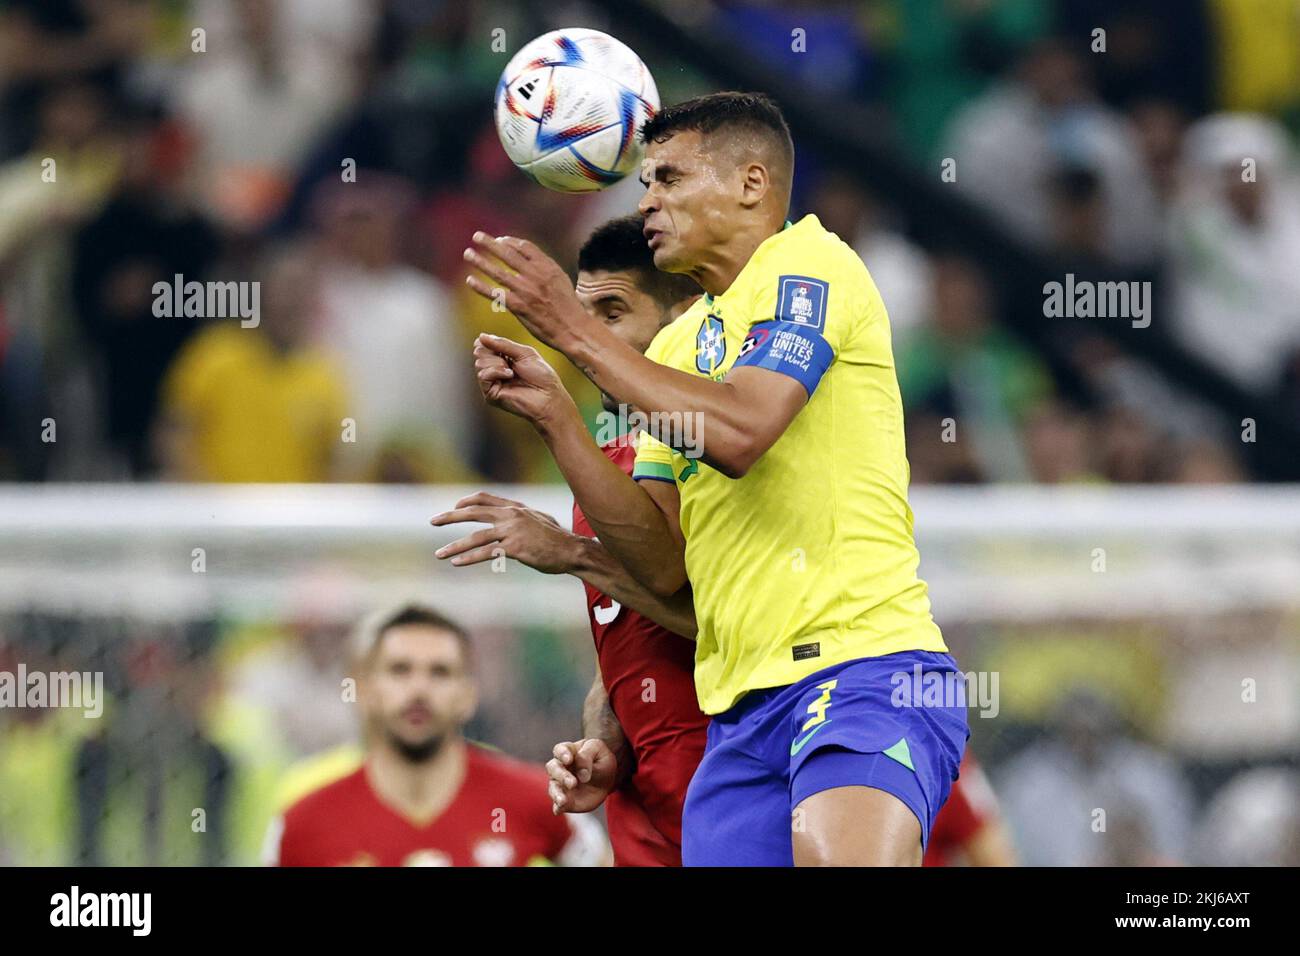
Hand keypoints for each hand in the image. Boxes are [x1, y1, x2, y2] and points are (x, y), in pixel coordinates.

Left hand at [431, 491, 578, 573]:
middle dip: (450, 517)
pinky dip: (469, 558)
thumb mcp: (539, 519)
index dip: (466, 501)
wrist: (572, 551)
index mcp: (516, 507)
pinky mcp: (515, 548)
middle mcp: (511, 515)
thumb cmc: (557, 539)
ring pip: (476, 538)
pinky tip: (457, 562)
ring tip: (439, 554)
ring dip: (454, 546)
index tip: (453, 507)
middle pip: (473, 513)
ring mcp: (512, 531)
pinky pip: (486, 553)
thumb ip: (522, 516)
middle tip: (433, 521)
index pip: (485, 498)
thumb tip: (513, 515)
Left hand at [463, 232, 594, 351]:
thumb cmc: (568, 305)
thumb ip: (544, 267)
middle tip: (476, 236)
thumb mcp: (560, 279)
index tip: (499, 240)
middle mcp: (535, 275)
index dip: (508, 241)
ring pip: (498, 272)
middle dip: (489, 243)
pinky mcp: (518, 307)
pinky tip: (470, 281)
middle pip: (507, 254)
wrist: (572, 328)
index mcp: (547, 266)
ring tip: (468, 254)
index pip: (523, 246)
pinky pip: (495, 294)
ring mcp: (525, 290)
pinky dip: (481, 287)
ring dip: (480, 261)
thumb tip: (529, 258)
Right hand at [472, 333, 576, 426]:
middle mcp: (494, 370)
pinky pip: (483, 376)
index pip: (482, 345)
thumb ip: (502, 344)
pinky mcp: (490, 395)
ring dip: (497, 363)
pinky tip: (509, 376)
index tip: (501, 346)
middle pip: (478, 352)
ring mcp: (491, 383)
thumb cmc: (541, 376)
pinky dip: (496, 372)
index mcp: (501, 358)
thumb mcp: (524, 353)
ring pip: (479, 363)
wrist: (547, 396)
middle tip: (508, 361)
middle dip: (493, 352)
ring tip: (512, 371)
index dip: (488, 341)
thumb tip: (481, 336)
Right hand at [546, 739, 619, 814]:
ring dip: (557, 794)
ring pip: (553, 788)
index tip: (568, 759)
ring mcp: (561, 785)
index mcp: (568, 751)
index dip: (562, 754)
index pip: (560, 750)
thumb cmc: (600, 760)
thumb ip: (587, 756)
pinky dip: (558, 807)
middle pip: (553, 768)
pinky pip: (558, 805)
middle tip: (572, 783)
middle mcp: (560, 768)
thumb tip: (582, 774)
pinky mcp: (565, 800)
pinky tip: (559, 809)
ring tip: (563, 800)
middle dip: (561, 776)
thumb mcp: (598, 750)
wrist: (607, 779)